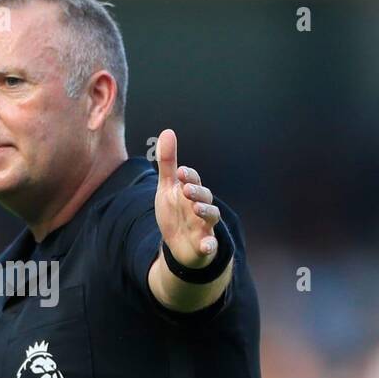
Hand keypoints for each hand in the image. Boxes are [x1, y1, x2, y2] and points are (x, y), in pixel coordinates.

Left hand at [154, 128, 220, 266]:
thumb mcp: (168, 188)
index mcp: (191, 192)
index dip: (188, 176)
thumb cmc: (176, 212)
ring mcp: (204, 225)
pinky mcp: (204, 244)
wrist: (178, 245)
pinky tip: (206, 246)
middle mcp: (201, 206)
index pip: (192, 180)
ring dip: (205, 211)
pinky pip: (210, 245)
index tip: (180, 171)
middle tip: (186, 189)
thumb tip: (168, 131)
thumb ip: (167, 163)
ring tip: (196, 208)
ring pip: (211, 216)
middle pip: (204, 196)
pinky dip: (209, 245)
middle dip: (197, 192)